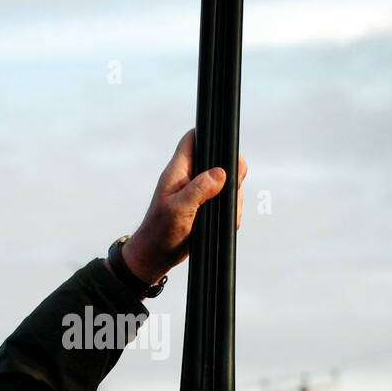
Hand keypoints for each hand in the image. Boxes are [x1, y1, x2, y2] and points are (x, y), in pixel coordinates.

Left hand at [120, 129, 247, 283]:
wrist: (157, 256)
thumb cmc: (160, 232)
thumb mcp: (178, 210)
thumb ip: (199, 189)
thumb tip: (221, 173)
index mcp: (178, 172)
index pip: (192, 140)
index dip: (208, 134)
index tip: (225, 142)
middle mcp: (189, 178)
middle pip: (216, 160)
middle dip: (231, 171)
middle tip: (234, 188)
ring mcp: (198, 192)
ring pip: (225, 182)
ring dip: (233, 195)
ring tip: (228, 212)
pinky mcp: (205, 206)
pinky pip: (224, 200)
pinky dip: (230, 209)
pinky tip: (226, 220)